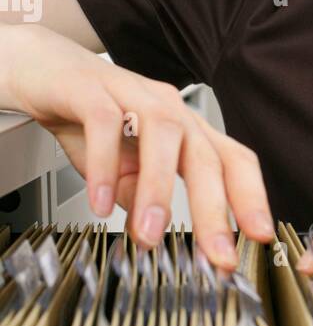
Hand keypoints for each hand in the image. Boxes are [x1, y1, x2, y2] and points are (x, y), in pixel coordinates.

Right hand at [2, 24, 274, 267]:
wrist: (42, 72)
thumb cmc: (90, 117)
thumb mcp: (122, 168)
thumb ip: (142, 197)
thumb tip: (156, 232)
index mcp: (187, 130)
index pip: (233, 160)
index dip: (251, 197)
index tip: (259, 237)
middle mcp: (169, 107)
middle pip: (206, 154)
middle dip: (216, 209)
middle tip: (217, 254)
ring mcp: (133, 92)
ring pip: (163, 133)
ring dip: (159, 189)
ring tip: (150, 234)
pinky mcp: (92, 87)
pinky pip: (105, 122)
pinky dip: (104, 164)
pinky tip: (101, 202)